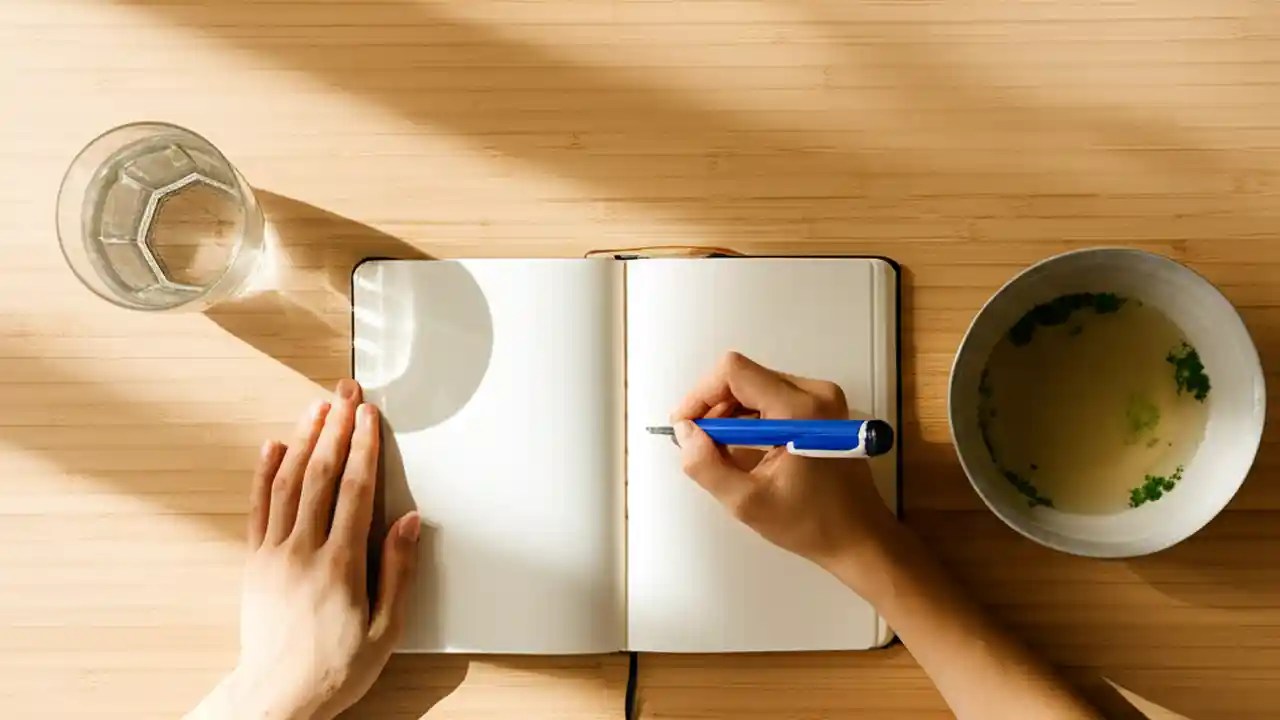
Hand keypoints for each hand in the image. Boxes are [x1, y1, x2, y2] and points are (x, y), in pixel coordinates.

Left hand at [189, 380, 419, 719]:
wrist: (279, 695)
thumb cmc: (337, 667)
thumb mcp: (387, 628)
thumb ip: (398, 570)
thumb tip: (409, 521)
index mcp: (340, 567)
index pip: (354, 491)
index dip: (363, 447)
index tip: (369, 417)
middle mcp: (302, 552)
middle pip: (320, 475)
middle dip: (335, 428)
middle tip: (346, 394)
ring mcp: (273, 554)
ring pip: (287, 482)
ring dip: (304, 439)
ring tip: (317, 407)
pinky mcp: (254, 561)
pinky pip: (258, 506)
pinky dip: (265, 472)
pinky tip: (273, 446)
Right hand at [671, 352, 903, 594]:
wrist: (860, 537)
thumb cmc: (810, 524)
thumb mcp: (747, 502)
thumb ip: (706, 465)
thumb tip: (684, 432)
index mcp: (799, 410)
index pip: (734, 372)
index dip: (700, 395)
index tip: (685, 427)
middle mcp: (815, 393)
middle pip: (744, 377)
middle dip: (713, 407)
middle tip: (699, 445)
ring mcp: (822, 398)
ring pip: (755, 386)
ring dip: (729, 414)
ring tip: (719, 451)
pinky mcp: (822, 408)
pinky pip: (772, 397)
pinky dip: (749, 418)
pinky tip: (743, 449)